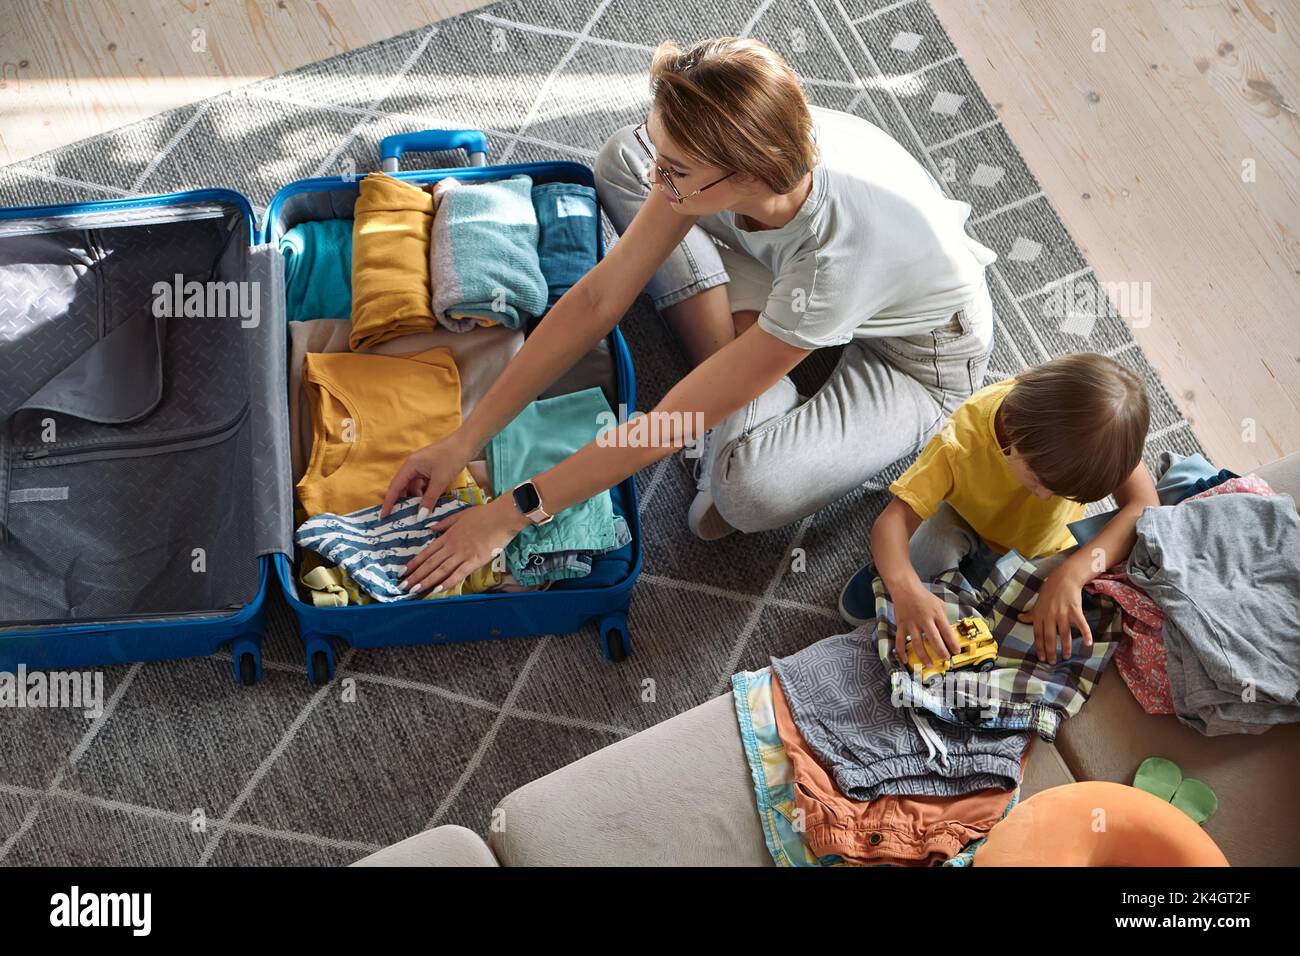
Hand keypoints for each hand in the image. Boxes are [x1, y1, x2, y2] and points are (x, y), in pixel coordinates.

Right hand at [381, 433, 471, 518]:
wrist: (466, 443)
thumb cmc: (452, 458)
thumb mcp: (440, 481)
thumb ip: (429, 499)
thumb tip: (420, 516)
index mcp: (410, 466)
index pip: (395, 487)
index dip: (389, 502)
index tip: (383, 516)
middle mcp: (412, 466)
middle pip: (403, 487)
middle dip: (403, 503)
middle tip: (402, 519)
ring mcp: (421, 467)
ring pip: (414, 487)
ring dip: (416, 499)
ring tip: (419, 514)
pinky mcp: (430, 468)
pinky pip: (423, 484)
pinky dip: (425, 494)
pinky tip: (430, 503)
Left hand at [400, 495, 526, 594]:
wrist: (501, 517)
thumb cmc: (483, 514)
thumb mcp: (460, 515)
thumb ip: (444, 523)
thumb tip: (430, 528)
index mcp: (448, 536)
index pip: (427, 552)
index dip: (414, 563)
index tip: (403, 571)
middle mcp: (452, 546)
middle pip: (430, 563)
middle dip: (416, 575)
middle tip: (403, 586)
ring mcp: (463, 554)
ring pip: (441, 570)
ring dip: (426, 580)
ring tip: (414, 589)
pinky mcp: (475, 561)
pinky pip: (458, 573)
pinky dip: (448, 582)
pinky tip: (438, 589)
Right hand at [893, 581, 958, 669]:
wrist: (906, 589)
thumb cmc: (924, 597)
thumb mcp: (939, 603)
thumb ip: (944, 617)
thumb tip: (948, 632)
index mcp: (936, 614)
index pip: (947, 631)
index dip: (952, 643)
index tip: (956, 652)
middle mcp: (924, 620)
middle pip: (934, 639)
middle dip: (941, 652)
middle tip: (945, 659)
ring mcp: (911, 624)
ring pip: (917, 644)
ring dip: (924, 656)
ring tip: (930, 665)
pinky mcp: (901, 626)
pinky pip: (900, 641)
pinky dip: (901, 652)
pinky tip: (905, 660)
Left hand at [1017, 565, 1092, 663]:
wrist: (1064, 578)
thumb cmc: (1049, 590)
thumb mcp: (1037, 602)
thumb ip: (1030, 613)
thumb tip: (1019, 618)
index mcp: (1039, 614)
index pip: (1038, 634)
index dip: (1039, 647)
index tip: (1041, 658)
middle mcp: (1050, 615)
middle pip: (1050, 637)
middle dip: (1051, 651)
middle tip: (1052, 662)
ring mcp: (1062, 613)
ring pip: (1064, 633)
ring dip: (1066, 646)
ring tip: (1066, 656)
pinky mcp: (1075, 609)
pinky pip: (1081, 624)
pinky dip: (1086, 634)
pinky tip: (1088, 644)